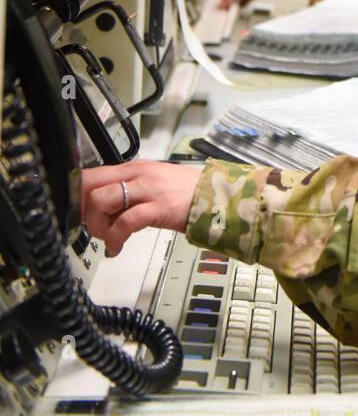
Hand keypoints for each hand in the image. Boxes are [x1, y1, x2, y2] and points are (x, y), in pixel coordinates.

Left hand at [81, 160, 201, 256]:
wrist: (219, 196)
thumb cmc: (189, 193)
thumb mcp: (155, 183)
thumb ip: (130, 191)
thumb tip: (105, 208)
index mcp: (136, 168)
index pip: (92, 174)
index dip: (79, 195)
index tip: (81, 212)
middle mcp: (139, 175)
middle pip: (92, 186)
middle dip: (85, 212)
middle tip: (94, 227)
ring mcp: (148, 190)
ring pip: (103, 201)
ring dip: (98, 226)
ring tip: (108, 237)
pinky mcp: (158, 208)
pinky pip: (125, 223)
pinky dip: (115, 239)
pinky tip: (117, 247)